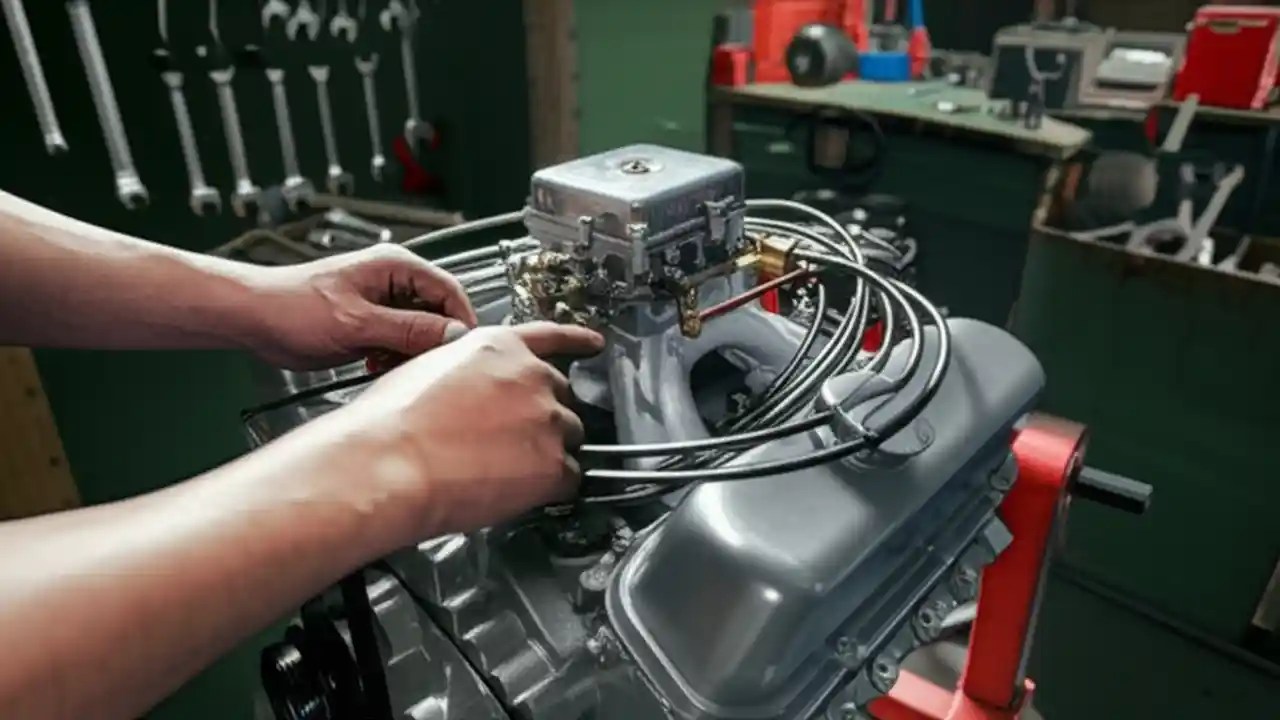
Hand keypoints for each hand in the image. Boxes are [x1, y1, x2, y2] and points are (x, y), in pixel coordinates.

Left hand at [246, 244, 476, 369]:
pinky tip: (375, 364)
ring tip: (388, 362)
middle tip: (417, 362)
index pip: (450, 291)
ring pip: (420, 331)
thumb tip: (452, 335)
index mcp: (395, 266)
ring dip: (410, 352)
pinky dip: (394, 356)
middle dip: (431, 342)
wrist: (255, 318)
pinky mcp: (372, 322)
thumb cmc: (292, 306)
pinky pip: (400, 341)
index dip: (460, 322)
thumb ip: (408, 329)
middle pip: (438, 313)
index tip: (461, 350)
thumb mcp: (357, 322)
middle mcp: (393, 280)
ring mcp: (383, 302)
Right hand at [330, 322, 604, 541]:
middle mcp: (532, 377)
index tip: (594, 345)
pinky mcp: (554, 465)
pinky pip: (570, 479)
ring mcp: (548, 420)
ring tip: (503, 470)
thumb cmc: (391, 423)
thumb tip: (474, 389)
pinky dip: (551, 489)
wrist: (388, 462)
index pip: (552, 338)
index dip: (577, 342)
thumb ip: (469, 372)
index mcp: (500, 347)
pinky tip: (518, 493)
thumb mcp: (429, 368)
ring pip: (569, 439)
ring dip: (547, 454)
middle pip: (561, 397)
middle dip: (542, 417)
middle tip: (508, 441)